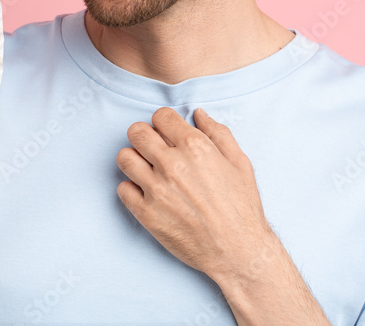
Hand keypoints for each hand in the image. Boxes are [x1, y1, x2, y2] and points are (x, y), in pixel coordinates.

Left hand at [116, 106, 273, 282]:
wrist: (238, 250)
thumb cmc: (242, 207)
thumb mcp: (240, 162)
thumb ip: (218, 133)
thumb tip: (198, 114)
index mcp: (195, 147)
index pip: (160, 116)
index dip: (164, 122)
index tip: (168, 133)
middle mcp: (172, 165)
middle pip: (136, 132)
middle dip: (144, 136)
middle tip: (154, 149)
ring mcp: (157, 189)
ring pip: (124, 157)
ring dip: (134, 160)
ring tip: (147, 170)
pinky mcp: (147, 214)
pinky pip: (122, 188)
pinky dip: (132, 188)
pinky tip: (147, 193)